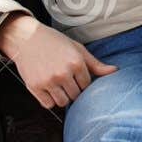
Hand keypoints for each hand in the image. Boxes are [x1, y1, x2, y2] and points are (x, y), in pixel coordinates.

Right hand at [0, 13, 116, 108]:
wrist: (26, 37)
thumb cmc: (54, 42)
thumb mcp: (77, 49)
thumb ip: (95, 63)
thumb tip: (115, 71)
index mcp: (76, 63)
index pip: (87, 85)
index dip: (81, 81)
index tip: (74, 74)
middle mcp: (63, 73)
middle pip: (76, 95)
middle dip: (72, 89)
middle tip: (64, 79)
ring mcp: (48, 81)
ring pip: (63, 102)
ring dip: (62, 96)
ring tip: (56, 83)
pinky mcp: (35, 87)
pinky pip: (48, 104)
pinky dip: (49, 100)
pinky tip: (47, 87)